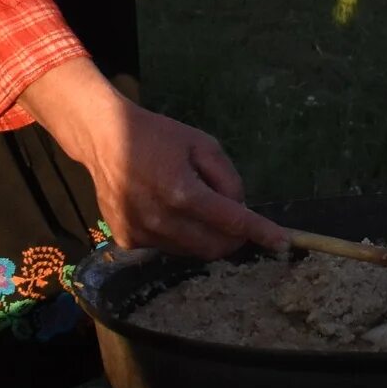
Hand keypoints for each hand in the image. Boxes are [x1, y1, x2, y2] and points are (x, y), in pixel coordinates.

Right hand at [21, 60, 285, 258]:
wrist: (103, 138)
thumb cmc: (157, 136)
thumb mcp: (202, 144)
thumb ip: (228, 178)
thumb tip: (240, 209)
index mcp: (182, 192)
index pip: (232, 222)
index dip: (261, 232)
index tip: (283, 242)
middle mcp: (160, 219)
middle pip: (214, 247)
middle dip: (233, 237)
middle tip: (234, 217)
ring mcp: (141, 233)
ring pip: (191, 251)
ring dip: (205, 236)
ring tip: (193, 204)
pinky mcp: (127, 240)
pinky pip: (167, 247)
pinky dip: (180, 236)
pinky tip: (168, 210)